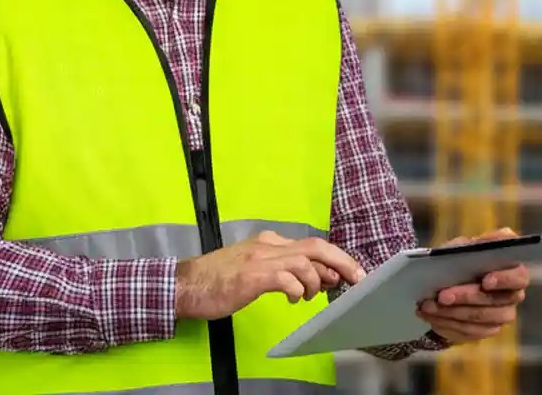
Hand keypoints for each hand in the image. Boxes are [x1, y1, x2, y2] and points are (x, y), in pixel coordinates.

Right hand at [174, 230, 364, 319]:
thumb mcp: (254, 268)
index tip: (350, 273)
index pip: (312, 244)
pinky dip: (297, 288)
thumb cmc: (218, 280)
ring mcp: (260, 259)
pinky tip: (293, 298)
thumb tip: (319, 278)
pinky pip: (286, 277)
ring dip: (316, 280)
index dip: (336, 257)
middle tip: (356, 279)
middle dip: (341, 262)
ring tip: (310, 295)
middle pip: (316, 247)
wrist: (185, 285)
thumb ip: (284, 270)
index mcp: (269, 242)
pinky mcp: (252, 276)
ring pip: (305, 261)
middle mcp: (268, 245)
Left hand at [415, 228, 529, 343]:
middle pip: (497, 301)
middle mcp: (513, 295)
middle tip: (442, 296)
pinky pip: (470, 331)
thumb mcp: (464, 247)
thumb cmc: (461, 261)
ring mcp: (502, 315)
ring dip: (453, 313)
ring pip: (481, 319)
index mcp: (513, 270)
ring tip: (428, 306)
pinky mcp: (487, 330)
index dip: (505, 280)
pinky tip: (432, 315)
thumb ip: (475, 245)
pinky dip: (448, 323)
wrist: (447, 284)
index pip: (519, 277)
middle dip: (467, 298)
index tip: (486, 281)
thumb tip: (485, 243)